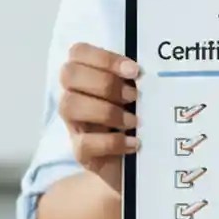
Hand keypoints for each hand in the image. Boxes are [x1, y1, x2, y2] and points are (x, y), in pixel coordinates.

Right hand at [58, 42, 140, 192]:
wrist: (131, 165)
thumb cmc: (133, 120)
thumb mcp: (135, 96)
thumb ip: (134, 80)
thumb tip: (149, 70)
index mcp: (85, 76)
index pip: (78, 52)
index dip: (105, 58)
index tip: (134, 71)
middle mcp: (72, 95)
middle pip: (69, 74)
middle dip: (105, 83)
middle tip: (133, 96)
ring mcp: (73, 124)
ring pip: (70, 104)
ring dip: (106, 110)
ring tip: (134, 121)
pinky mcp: (80, 151)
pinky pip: (85, 142)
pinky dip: (113, 142)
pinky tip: (134, 143)